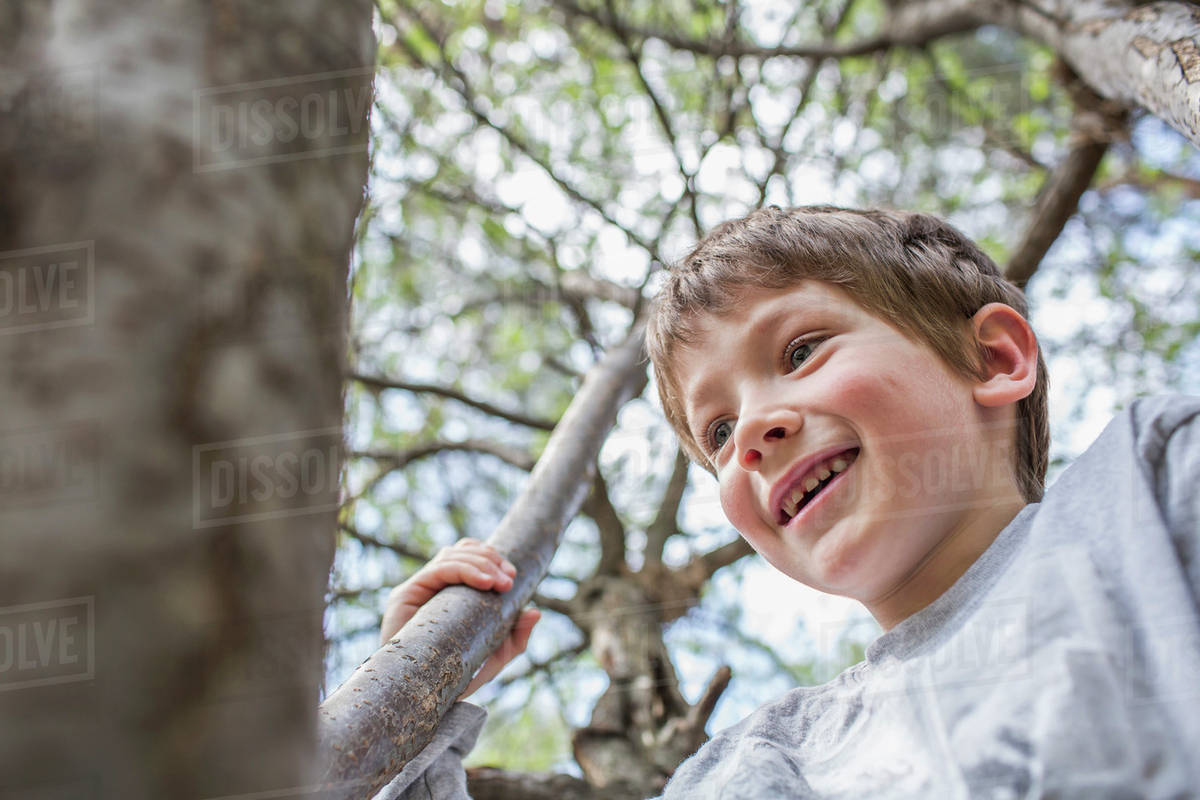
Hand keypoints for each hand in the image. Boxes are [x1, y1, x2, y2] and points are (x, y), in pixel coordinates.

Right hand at [380, 537, 540, 699]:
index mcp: (449, 593)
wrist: (421, 699)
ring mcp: (418, 589)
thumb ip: (515, 636)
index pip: (468, 556)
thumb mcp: (494, 657)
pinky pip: (437, 570)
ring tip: (499, 584)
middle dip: (490, 560)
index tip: (513, 576)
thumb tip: (535, 612)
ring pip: (451, 555)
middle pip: (462, 551)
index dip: (492, 557)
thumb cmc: (455, 679)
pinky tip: (484, 583)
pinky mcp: (405, 595)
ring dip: (481, 564)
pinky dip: (465, 570)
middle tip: (508, 581)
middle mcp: (432, 587)